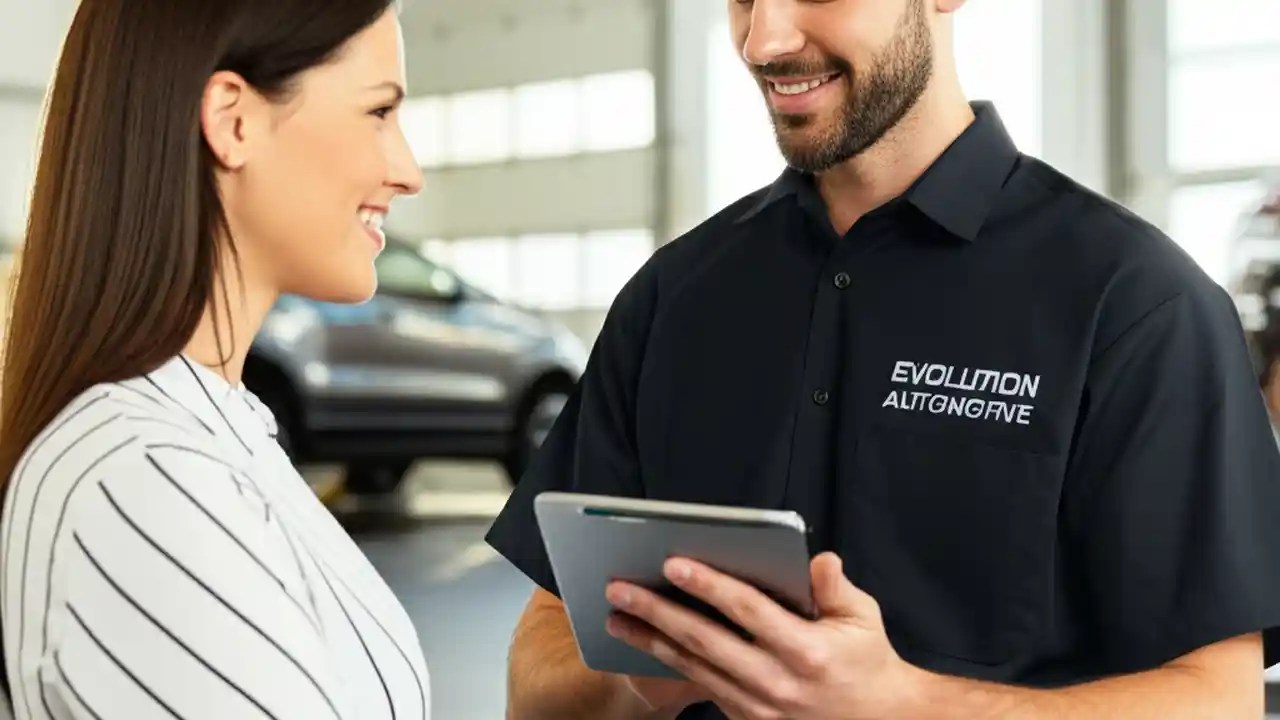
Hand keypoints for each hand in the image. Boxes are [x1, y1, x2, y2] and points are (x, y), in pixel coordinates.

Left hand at [604, 553, 924, 719]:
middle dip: (657, 612)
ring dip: (651, 641)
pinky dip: (671, 664)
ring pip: (693, 667)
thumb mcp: (863, 618)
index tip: (672, 563)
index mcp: (806, 651)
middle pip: (705, 640)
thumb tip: (818, 559)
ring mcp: (758, 709)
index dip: (708, 584)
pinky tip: (646, 644)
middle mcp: (777, 683)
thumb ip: (835, 587)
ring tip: (616, 617)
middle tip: (619, 589)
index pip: (747, 610)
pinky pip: (701, 687)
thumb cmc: (866, 661)